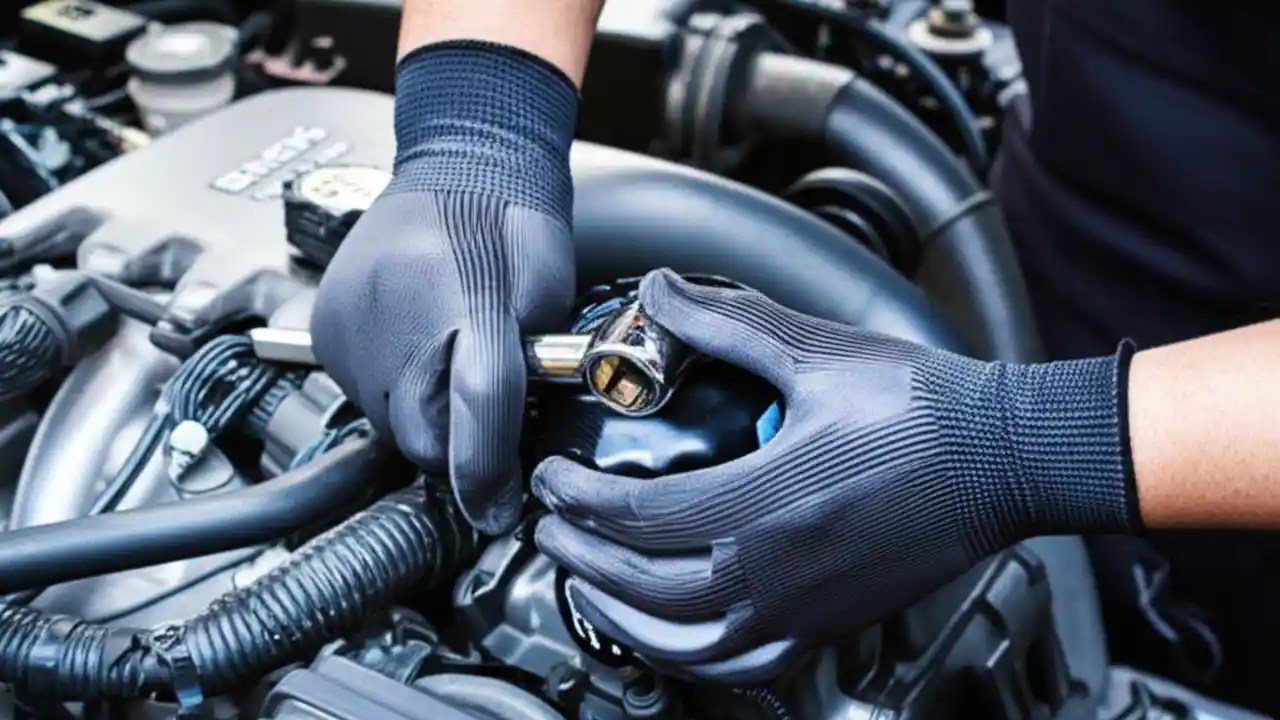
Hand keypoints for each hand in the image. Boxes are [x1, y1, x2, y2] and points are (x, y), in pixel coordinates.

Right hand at [311, 43, 577, 533]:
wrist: (461, 159)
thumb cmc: (515, 222)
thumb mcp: (548, 300)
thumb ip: (527, 371)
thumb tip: (513, 442)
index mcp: (474, 302)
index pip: (478, 411)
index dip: (490, 474)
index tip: (496, 512)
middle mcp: (399, 316)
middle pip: (422, 437)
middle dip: (457, 444)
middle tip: (483, 411)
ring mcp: (353, 321)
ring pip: (386, 421)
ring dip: (419, 414)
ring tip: (444, 361)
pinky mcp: (326, 326)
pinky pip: (357, 392)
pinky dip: (388, 389)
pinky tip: (413, 350)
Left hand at [533, 269, 1137, 678]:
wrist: (1002, 457)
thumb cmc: (922, 407)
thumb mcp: (812, 353)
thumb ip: (722, 323)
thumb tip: (659, 291)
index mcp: (762, 500)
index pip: (636, 512)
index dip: (576, 496)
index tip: (550, 477)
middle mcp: (774, 570)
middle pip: (643, 583)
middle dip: (579, 553)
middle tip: (549, 525)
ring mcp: (802, 610)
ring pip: (682, 643)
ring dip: (619, 616)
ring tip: (586, 584)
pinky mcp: (828, 627)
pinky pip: (741, 667)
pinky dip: (688, 657)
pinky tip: (668, 637)